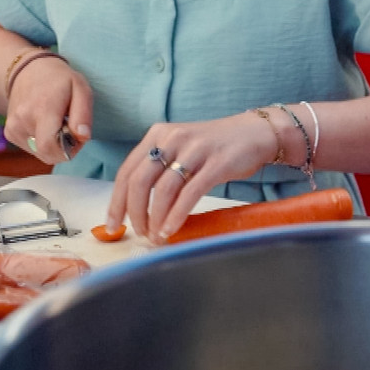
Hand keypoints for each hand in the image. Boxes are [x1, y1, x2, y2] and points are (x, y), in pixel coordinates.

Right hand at [4, 56, 92, 164]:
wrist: (28, 70)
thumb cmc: (59, 80)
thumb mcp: (81, 89)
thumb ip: (83, 115)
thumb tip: (82, 137)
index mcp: (42, 109)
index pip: (49, 147)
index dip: (68, 151)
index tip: (78, 138)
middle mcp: (23, 120)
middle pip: (47, 154)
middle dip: (63, 149)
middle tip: (71, 130)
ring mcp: (13, 127)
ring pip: (40, 153)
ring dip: (53, 145)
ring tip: (57, 123)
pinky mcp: (9, 133)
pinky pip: (31, 148)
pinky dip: (42, 142)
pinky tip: (45, 125)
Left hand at [106, 112, 279, 242]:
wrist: (256, 133)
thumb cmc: (215, 147)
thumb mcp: (181, 148)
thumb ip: (159, 167)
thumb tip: (136, 205)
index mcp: (158, 134)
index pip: (127, 171)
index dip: (117, 201)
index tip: (113, 224)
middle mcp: (173, 138)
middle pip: (140, 181)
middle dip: (135, 213)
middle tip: (140, 233)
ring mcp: (195, 149)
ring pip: (163, 190)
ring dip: (156, 218)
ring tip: (157, 236)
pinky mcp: (217, 163)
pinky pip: (190, 194)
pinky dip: (176, 216)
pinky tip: (172, 229)